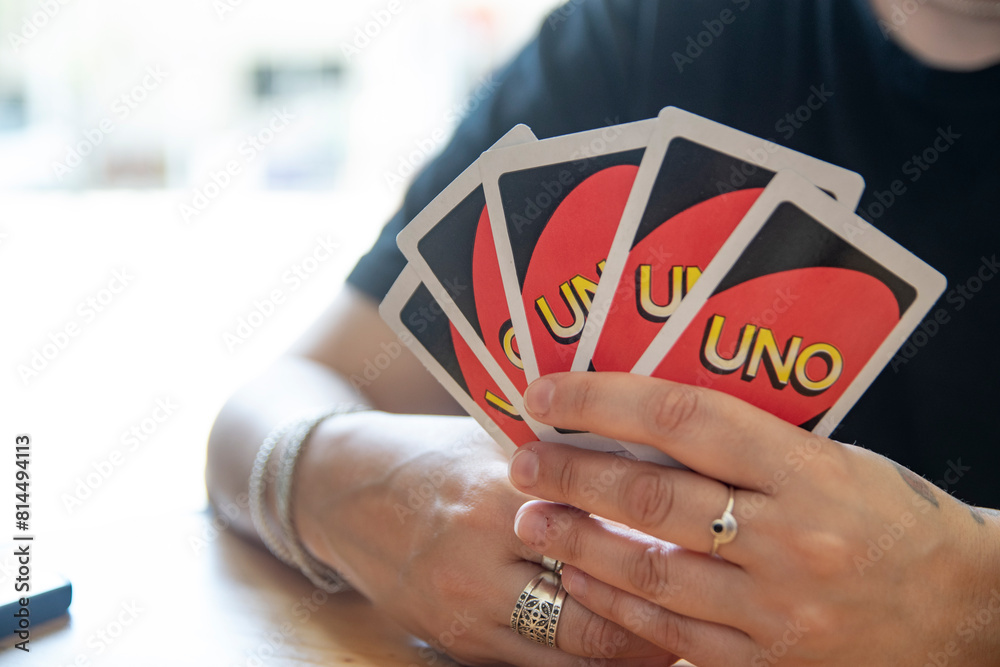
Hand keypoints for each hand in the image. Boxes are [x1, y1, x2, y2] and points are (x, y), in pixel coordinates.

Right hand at [295, 411, 676, 665]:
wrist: (342, 492)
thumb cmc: (429, 456)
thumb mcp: (492, 442)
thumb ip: (564, 460)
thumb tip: (653, 470)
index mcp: (498, 494)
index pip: (603, 533)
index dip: (662, 551)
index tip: (704, 550)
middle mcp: (480, 559)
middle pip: (596, 607)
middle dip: (659, 616)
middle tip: (707, 608)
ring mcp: (466, 610)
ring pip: (573, 652)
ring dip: (629, 649)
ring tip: (671, 636)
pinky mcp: (454, 642)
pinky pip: (535, 666)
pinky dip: (581, 662)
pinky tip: (613, 648)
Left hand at [506, 372, 999, 665]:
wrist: (966, 609)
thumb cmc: (895, 516)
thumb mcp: (834, 459)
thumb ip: (748, 445)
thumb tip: (642, 422)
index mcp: (808, 470)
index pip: (682, 418)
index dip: (602, 400)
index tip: (549, 392)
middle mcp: (790, 539)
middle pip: (653, 497)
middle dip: (572, 474)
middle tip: (523, 459)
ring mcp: (778, 610)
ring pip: (652, 570)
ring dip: (578, 542)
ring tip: (529, 518)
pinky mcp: (770, 662)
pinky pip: (675, 633)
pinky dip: (617, 603)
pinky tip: (578, 578)